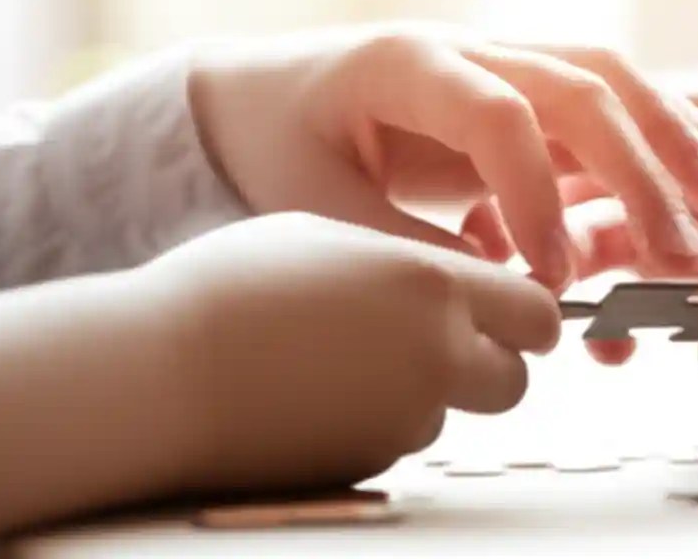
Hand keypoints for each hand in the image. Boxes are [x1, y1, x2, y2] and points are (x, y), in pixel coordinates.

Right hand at [143, 212, 559, 491]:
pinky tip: (320, 396)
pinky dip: (377, 422)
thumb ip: (414, 264)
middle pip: (515, 379)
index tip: (515, 314)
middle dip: (492, 364)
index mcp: (433, 284)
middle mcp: (436, 355)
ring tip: (347, 361)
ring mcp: (405, 416)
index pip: (538, 312)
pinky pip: (398, 439)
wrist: (159, 372)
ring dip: (426, 392)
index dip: (529, 316)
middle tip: (445, 345)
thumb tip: (455, 285)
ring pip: (452, 410)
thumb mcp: (334, 235)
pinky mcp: (370, 462)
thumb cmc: (233, 289)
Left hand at [188, 23, 697, 290]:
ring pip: (605, 76)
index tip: (553, 280)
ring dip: (668, 135)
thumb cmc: (278, 146)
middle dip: (636, 169)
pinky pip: (600, 96)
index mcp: (404, 65)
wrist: (264, 94)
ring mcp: (499, 57)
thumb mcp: (311, 206)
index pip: (495, 117)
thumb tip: (493, 298)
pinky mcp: (520, 85)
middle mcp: (465, 46)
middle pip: (575, 86)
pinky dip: (654, 131)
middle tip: (680, 249)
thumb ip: (398, 248)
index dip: (534, 198)